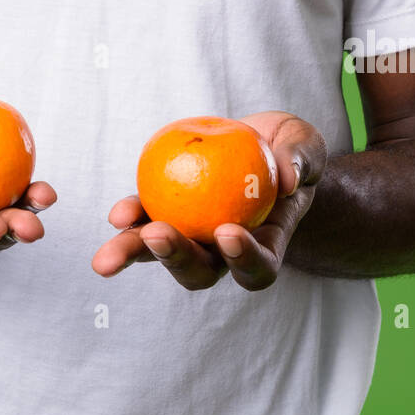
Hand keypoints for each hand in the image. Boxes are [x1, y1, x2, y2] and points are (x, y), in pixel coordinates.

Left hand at [91, 111, 325, 290]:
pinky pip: (145, 219)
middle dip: (176, 259)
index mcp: (266, 243)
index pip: (258, 267)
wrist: (261, 145)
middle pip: (201, 270)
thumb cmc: (288, 151)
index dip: (244, 259)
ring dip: (136, 252)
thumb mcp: (304, 144)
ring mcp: (193, 234)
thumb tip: (288, 178)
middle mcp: (225, 250)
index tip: (228, 233)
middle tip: (158, 235)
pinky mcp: (168, 212)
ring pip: (163, 253)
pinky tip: (118, 215)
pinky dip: (132, 219)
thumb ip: (301, 159)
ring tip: (110, 251)